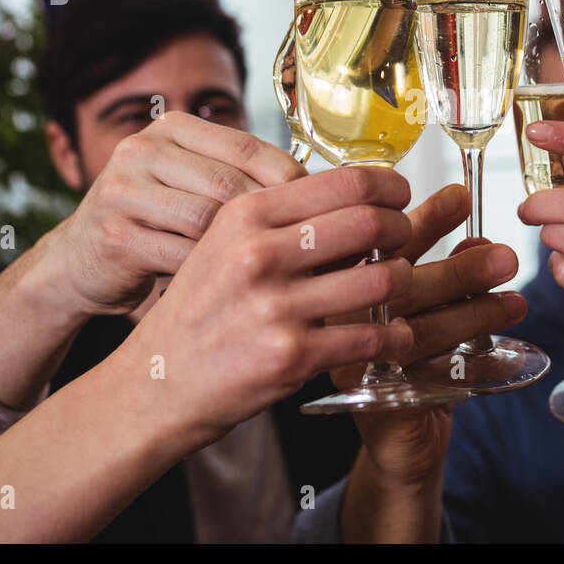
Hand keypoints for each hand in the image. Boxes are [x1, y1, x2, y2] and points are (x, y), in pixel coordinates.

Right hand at [47, 111, 303, 319]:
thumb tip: (325, 190)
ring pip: (207, 221)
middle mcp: (143, 150)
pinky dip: (213, 277)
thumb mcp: (192, 182)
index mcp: (172, 127)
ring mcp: (122, 191)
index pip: (247, 147)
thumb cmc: (158, 220)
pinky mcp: (114, 237)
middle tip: (308, 249)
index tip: (323, 211)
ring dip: (243, 251)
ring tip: (276, 270)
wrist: (81, 260)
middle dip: (274, 220)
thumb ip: (241, 176)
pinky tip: (233, 288)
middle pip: (230, 184)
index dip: (292, 180)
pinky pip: (182, 258)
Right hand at [119, 166, 420, 451]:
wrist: (158, 382)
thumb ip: (282, 219)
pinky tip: (395, 333)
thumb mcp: (225, 244)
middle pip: (370, 222)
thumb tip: (355, 196)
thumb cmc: (202, 310)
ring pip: (382, 279)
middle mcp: (259, 255)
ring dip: (404, 281)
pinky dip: (395, 335)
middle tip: (405, 238)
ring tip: (399, 285)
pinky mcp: (291, 356)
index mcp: (245, 216)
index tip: (399, 195)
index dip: (389, 186)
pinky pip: (371, 338)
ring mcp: (275, 308)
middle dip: (402, 229)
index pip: (345, 181)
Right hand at [330, 184, 525, 487]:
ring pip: (417, 330)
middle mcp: (334, 319)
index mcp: (335, 280)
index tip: (461, 197)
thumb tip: (479, 238)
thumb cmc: (398, 354)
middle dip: (456, 269)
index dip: (419, 219)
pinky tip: (502, 348)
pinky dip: (472, 358)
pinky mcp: (377, 401)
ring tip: (515, 299)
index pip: (371, 240)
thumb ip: (434, 268)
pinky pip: (430, 374)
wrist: (391, 438)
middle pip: (394, 285)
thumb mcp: (412, 300)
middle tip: (504, 255)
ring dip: (472, 312)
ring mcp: (350, 361)